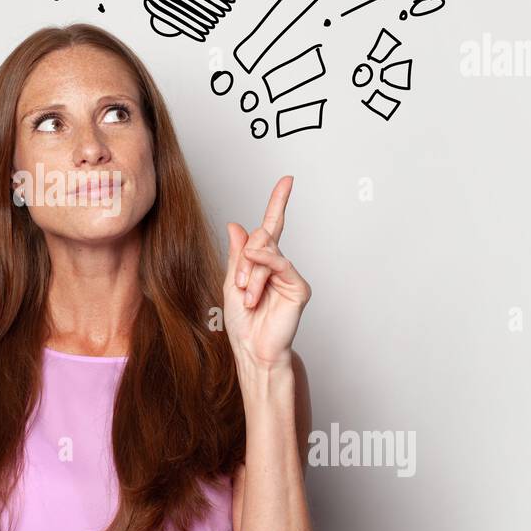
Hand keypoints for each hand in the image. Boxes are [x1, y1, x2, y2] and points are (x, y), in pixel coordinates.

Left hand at [222, 175, 311, 369]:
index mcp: (263, 263)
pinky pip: (280, 264)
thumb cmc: (243, 322)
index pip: (271, 226)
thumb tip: (236, 225)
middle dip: (245, 260)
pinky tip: (255, 285)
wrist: (253, 349)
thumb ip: (237, 254)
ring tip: (248, 297)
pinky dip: (264, 268)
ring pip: (266, 253)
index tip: (287, 180)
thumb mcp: (232, 282)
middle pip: (262, 239)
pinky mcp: (299, 287)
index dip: (278, 202)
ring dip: (251, 275)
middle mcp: (278, 266)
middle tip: (241, 287)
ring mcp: (290, 275)